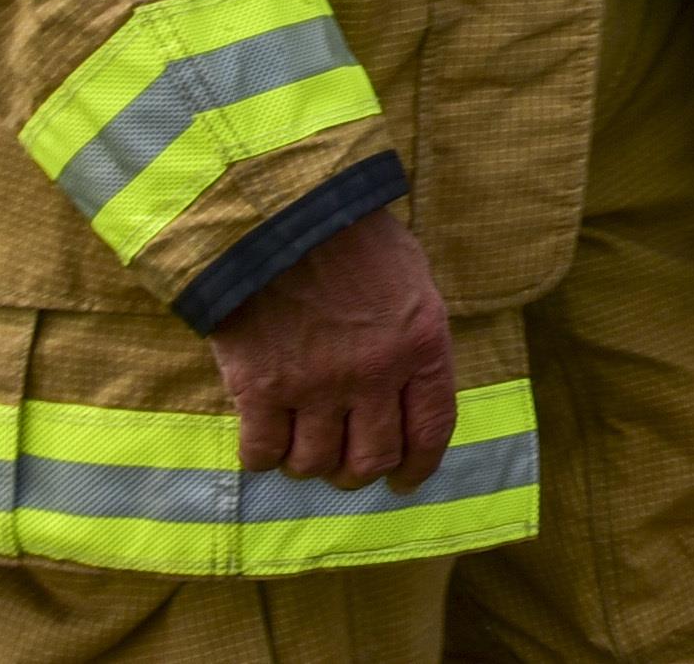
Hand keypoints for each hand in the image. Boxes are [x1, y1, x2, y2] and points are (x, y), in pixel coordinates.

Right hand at [204, 207, 455, 494]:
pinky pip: (263, 452)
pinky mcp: (262, 388)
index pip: (431, 428)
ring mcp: (317, 385)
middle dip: (358, 471)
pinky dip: (262, 457)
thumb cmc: (347, 231)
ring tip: (300, 447)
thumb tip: (408, 373)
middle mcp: (375, 374)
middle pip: (373, 457)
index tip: (404, 481)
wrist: (277, 211)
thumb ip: (411, 328)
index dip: (418, 465)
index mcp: (421, 343)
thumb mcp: (408, 273)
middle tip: (343, 465)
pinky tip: (262, 442)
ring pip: (316, 462)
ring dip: (308, 464)